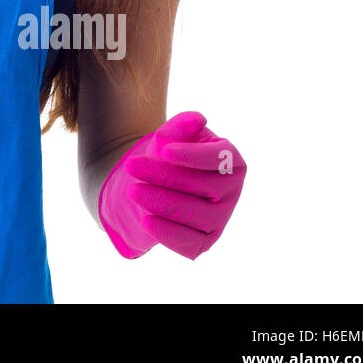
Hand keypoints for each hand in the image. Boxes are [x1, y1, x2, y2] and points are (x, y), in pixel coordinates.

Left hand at [98, 110, 246, 259]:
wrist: (151, 184)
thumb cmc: (167, 154)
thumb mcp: (170, 136)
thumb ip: (180, 126)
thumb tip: (197, 119)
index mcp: (230, 161)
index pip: (220, 158)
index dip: (193, 155)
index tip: (164, 150)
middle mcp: (231, 191)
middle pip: (204, 187)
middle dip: (164, 176)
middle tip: (131, 165)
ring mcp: (220, 219)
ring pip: (197, 215)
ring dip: (162, 203)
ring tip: (133, 190)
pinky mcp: (204, 242)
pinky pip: (191, 243)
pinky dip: (169, 233)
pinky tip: (146, 221)